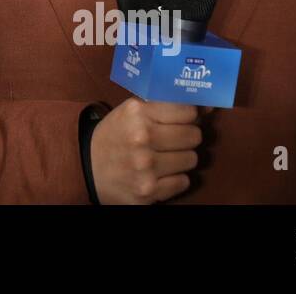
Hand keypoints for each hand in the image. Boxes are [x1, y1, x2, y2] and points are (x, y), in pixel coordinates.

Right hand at [90, 98, 208, 203]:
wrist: (86, 167)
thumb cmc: (115, 135)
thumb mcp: (132, 111)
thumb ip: (165, 105)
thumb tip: (208, 107)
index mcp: (137, 113)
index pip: (188, 111)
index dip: (188, 116)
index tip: (181, 119)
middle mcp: (142, 138)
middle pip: (194, 136)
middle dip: (186, 137)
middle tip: (172, 139)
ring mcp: (146, 167)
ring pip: (192, 160)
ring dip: (181, 158)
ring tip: (164, 157)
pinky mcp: (149, 191)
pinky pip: (184, 182)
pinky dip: (175, 178)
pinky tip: (160, 173)